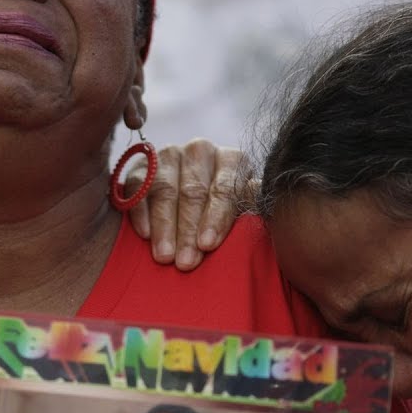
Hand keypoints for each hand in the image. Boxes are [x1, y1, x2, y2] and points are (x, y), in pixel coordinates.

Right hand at [126, 139, 252, 270]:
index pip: (224, 188)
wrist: (194, 204)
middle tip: (185, 261)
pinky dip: (140, 211)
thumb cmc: (226, 216)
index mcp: (232, 160)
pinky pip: (137, 185)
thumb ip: (254, 209)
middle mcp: (201, 151)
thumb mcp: (246, 210)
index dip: (216, 217)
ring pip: (164, 188)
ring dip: (164, 225)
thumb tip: (273, 216)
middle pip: (192, 191)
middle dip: (188, 229)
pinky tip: (145, 235)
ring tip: (164, 256)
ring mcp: (170, 154)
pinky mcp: (143, 164)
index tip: (208, 245)